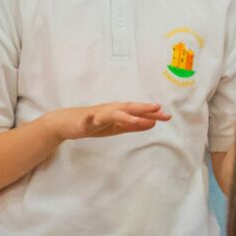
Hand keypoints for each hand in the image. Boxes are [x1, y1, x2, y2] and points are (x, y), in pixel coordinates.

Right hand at [49, 101, 169, 140]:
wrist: (68, 122)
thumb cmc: (94, 124)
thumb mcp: (117, 127)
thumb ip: (134, 125)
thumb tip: (153, 122)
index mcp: (119, 112)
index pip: (138, 112)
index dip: (152, 114)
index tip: (167, 116)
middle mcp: (111, 109)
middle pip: (130, 108)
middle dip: (144, 110)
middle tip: (159, 111)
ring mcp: (98, 114)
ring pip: (113, 113)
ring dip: (125, 115)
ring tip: (138, 119)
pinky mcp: (86, 120)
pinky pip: (90, 119)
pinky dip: (93, 119)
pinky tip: (95, 120)